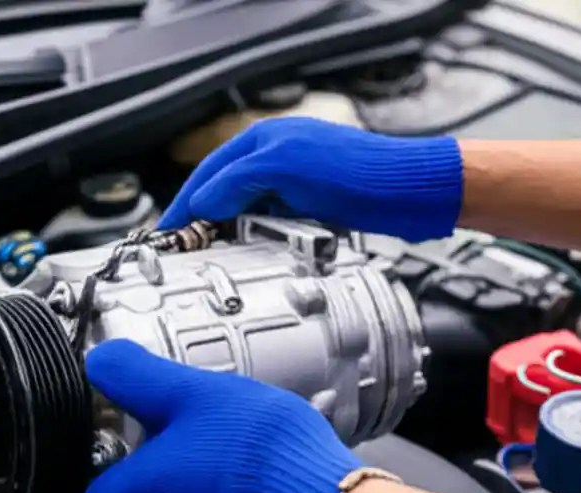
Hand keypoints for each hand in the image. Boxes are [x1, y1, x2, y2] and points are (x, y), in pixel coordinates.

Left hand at [81, 339, 362, 492]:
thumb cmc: (253, 454)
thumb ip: (135, 376)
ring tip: (220, 450)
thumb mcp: (186, 391)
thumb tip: (104, 361)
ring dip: (190, 490)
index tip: (128, 430)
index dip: (109, 457)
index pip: (89, 489)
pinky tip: (249, 477)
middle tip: (178, 436)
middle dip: (151, 472)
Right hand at [159, 117, 462, 241]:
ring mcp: (296, 185)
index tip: (166, 238)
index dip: (184, 208)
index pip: (207, 176)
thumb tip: (201, 204)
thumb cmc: (361, 172)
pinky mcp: (316, 208)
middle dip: (205, 225)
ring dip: (235, 238)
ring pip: (248, 215)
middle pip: (223, 196)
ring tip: (219, 262)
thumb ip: (235, 183)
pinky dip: (264, 243)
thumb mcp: (285, 170)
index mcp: (263, 142)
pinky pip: (276, 229)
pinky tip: (262, 258)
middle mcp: (277, 160)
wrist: (414, 192)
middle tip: (186, 256)